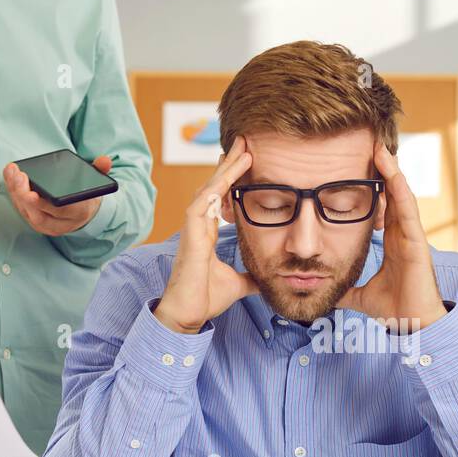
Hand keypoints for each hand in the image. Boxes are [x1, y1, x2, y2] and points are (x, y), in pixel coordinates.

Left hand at [3, 154, 113, 235]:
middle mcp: (61, 224)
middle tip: (19, 177)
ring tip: (13, 172)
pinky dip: (13, 192)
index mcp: (78, 214)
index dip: (43, 204)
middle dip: (24, 196)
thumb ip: (100, 171)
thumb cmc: (86, 196)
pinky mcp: (35, 221)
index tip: (32, 193)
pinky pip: (21, 208)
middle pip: (38, 215)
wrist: (84, 213)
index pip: (58, 212)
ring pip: (26, 212)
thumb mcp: (95, 183)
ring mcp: (46, 225)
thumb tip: (105, 160)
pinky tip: (10, 176)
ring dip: (15, 192)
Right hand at [153, 138, 257, 334]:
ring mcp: (193, 228)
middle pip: (215, 186)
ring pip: (209, 188)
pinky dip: (215, 187)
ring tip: (242, 149)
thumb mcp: (238, 283)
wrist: (189, 314)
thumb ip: (251, 276)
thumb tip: (269, 277)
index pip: (223, 197)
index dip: (234, 178)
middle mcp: (199, 225)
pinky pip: (202, 203)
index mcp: (208, 232)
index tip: (249, 160)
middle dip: (230, 163)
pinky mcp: (190, 234)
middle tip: (246, 141)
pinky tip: (226, 173)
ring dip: (226, 169)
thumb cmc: (206, 298)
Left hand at [337, 143, 446, 330]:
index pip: (381, 206)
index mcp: (392, 242)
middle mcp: (402, 234)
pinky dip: (400, 189)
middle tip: (368, 144)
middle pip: (391, 194)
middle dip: (381, 170)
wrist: (413, 326)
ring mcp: (411, 236)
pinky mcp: (417, 242)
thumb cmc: (395, 310)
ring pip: (401, 196)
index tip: (356, 167)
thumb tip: (326, 293)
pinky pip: (408, 210)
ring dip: (391, 171)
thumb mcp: (361, 296)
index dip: (371, 186)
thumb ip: (345, 291)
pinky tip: (393, 172)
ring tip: (379, 148)